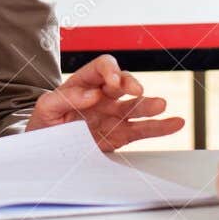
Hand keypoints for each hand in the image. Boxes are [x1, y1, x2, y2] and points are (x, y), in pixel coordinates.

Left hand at [27, 54, 184, 151]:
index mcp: (83, 84)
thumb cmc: (42, 126)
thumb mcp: (44, 109)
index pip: (101, 67)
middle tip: (135, 90)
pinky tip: (176, 123)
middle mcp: (102, 96)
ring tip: (161, 105)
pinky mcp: (120, 135)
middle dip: (130, 83)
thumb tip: (92, 94)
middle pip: (123, 82)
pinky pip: (142, 129)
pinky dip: (160, 127)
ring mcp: (113, 115)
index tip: (112, 83)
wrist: (43, 152)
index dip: (110, 71)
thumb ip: (64, 98)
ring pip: (136, 105)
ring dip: (149, 104)